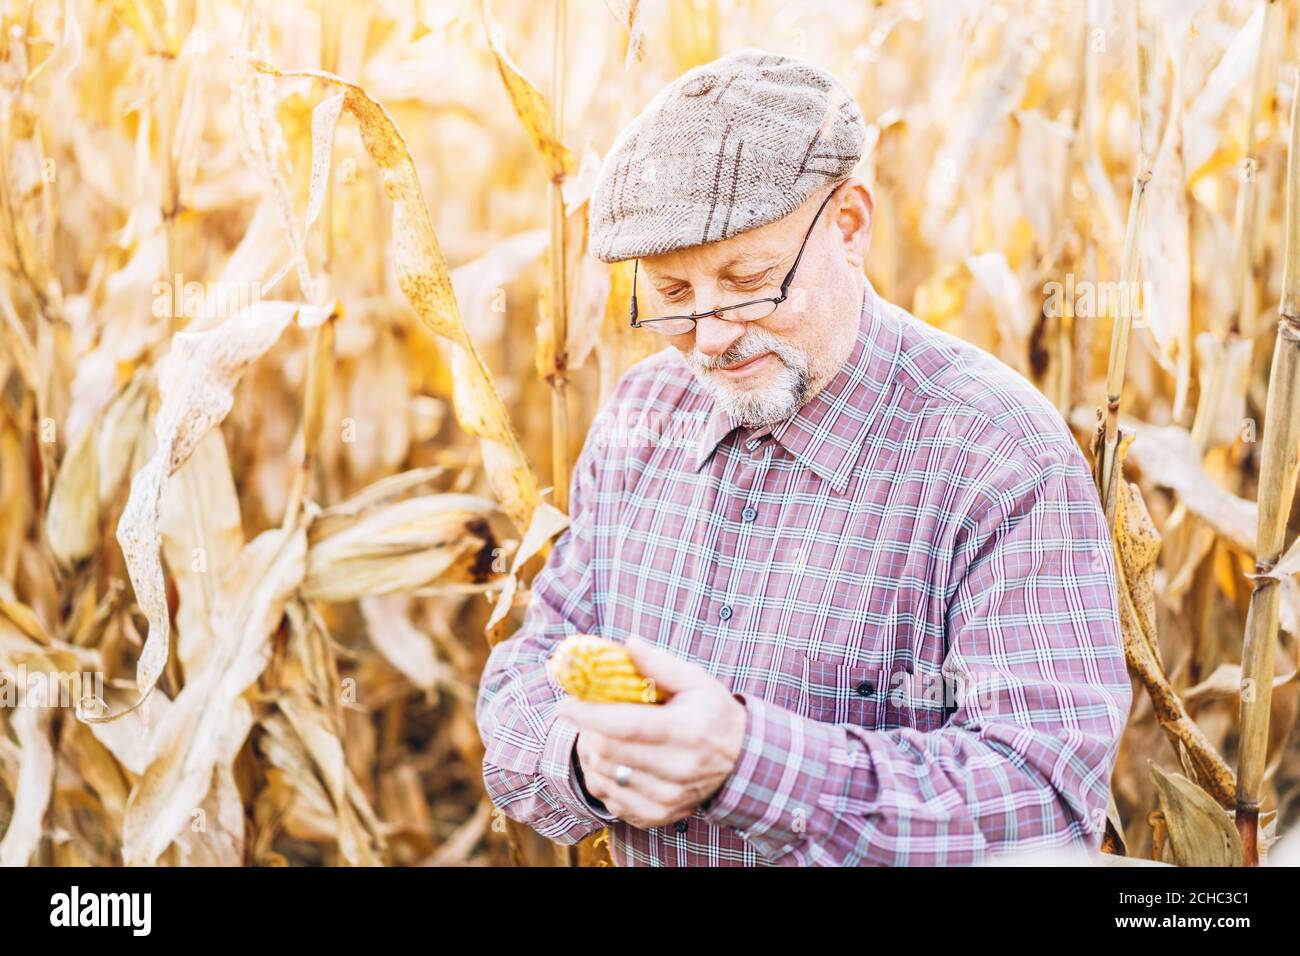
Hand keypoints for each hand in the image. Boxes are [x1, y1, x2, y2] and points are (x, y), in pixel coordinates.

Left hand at [557, 637, 747, 829]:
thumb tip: (628, 644)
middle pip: (609, 752)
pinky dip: (600, 778)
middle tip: (584, 715)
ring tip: (597, 735)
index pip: (626, 726)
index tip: (564, 704)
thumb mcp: (696, 681)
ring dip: (590, 754)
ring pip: (605, 777)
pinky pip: (611, 800)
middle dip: (587, 731)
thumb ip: (660, 663)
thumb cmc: (714, 714)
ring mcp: (669, 798)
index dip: (589, 715)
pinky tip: (609, 761)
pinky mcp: (659, 816)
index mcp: (687, 731)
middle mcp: (678, 769)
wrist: (742, 763)